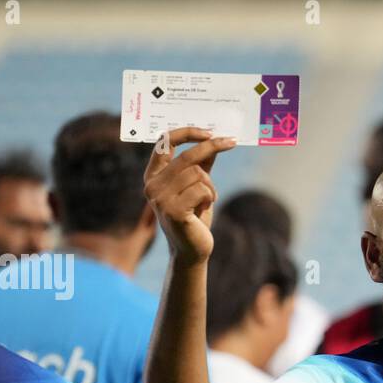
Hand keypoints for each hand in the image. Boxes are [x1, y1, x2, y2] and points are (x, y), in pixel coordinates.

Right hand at [143, 127, 237, 262]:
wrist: (192, 250)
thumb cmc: (194, 217)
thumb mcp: (196, 186)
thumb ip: (201, 164)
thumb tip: (212, 140)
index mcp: (153, 176)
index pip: (164, 142)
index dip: (187, 132)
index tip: (209, 131)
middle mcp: (152, 186)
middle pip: (187, 156)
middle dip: (211, 147)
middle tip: (231, 142)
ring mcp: (160, 199)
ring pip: (198, 174)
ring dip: (211, 186)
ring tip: (208, 200)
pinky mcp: (173, 211)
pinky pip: (202, 190)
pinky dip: (210, 197)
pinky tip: (204, 209)